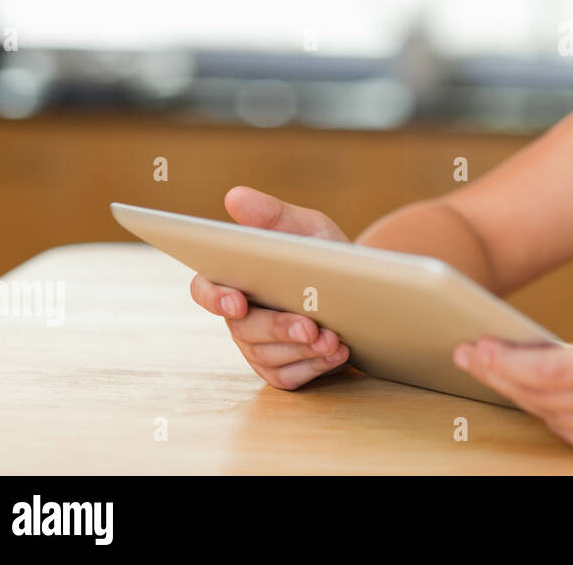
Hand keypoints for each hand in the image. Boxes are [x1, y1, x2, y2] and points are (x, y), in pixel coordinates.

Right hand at [188, 185, 352, 389]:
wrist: (366, 291)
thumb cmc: (326, 255)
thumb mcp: (307, 228)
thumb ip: (272, 215)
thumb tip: (235, 197)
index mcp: (237, 278)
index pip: (206, 289)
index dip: (215, 297)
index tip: (237, 302)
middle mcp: (241, 317)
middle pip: (244, 329)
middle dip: (278, 328)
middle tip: (309, 326)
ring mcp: (259, 346)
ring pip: (267, 356)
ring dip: (302, 348)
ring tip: (333, 338)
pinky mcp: (282, 370)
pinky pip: (288, 376)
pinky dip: (314, 366)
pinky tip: (338, 353)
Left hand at [451, 251, 572, 460]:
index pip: (550, 369)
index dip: (505, 360)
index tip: (475, 343)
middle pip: (541, 396)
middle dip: (497, 375)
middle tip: (465, 353)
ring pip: (552, 417)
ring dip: (518, 394)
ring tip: (490, 368)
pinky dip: (547, 413)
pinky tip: (531, 392)